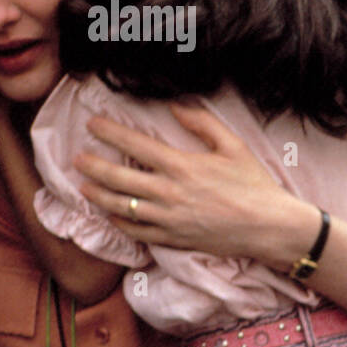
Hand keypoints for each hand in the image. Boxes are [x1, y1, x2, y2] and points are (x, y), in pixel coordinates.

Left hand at [73, 103, 314, 262]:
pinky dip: (120, 223)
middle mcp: (169, 193)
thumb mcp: (233, 145)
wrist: (268, 227)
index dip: (110, 133)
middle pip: (119, 179)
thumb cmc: (254, 184)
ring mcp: (168, 219)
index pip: (136, 145)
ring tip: (84, 187)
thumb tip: (175, 106)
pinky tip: (111, 215)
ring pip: (122, 207)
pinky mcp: (173, 239)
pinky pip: (138, 233)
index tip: (93, 124)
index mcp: (182, 166)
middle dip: (94, 166)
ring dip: (98, 196)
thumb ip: (202, 122)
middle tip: (77, 158)